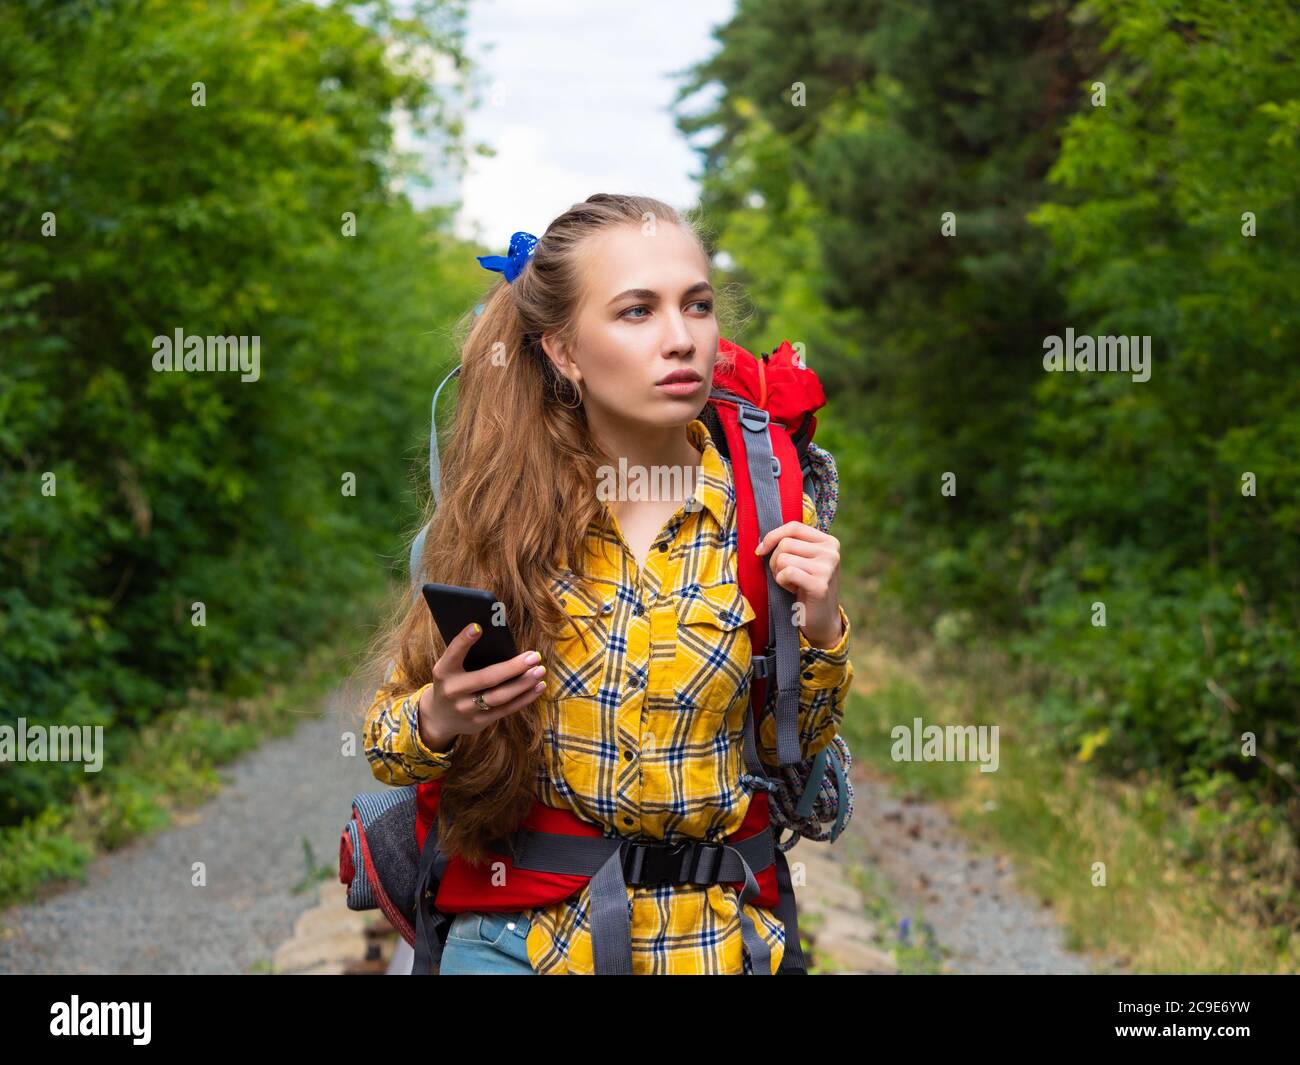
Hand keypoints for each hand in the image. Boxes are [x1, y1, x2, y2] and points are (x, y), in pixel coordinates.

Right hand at [417, 623, 546, 750]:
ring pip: (499, 696)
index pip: (453, 654)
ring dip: (523, 683)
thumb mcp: (451, 668)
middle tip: (534, 656)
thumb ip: (467, 656)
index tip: (478, 627)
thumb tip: (501, 640)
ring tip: (540, 670)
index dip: (463, 641)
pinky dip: (524, 698)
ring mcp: (466, 709)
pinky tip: (538, 687)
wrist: (440, 717)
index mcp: (444, 672)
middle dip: (513, 667)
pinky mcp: (479, 722)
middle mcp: (453, 691)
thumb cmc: (453, 682)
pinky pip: (506, 710)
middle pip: (486, 678)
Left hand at [755, 521, 842, 647]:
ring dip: (778, 573)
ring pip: (783, 558)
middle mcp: (831, 552)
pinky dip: (782, 582)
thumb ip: (791, 544)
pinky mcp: (820, 585)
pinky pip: (786, 573)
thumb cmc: (805, 587)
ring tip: (791, 583)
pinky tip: (793, 590)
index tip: (761, 550)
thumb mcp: (803, 560)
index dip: (772, 536)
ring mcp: (827, 568)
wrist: (821, 619)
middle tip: (784, 575)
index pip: (793, 526)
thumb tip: (762, 540)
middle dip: (775, 560)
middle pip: (785, 543)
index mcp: (829, 541)